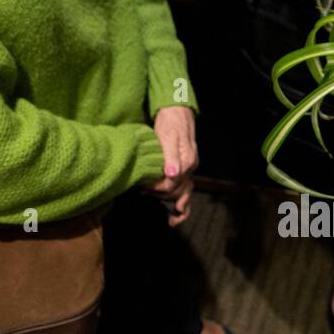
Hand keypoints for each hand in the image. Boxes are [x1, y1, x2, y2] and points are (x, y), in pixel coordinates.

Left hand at [146, 105, 197, 223]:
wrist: (177, 111)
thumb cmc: (171, 122)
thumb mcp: (169, 136)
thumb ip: (171, 156)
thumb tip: (172, 174)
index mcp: (186, 160)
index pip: (172, 183)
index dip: (157, 188)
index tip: (143, 188)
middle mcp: (190, 167)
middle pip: (177, 190)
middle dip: (161, 195)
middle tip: (144, 192)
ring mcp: (189, 169)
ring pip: (186, 193)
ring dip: (178, 207)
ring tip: (172, 221)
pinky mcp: (185, 169)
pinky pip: (187, 190)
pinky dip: (184, 205)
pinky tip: (178, 215)